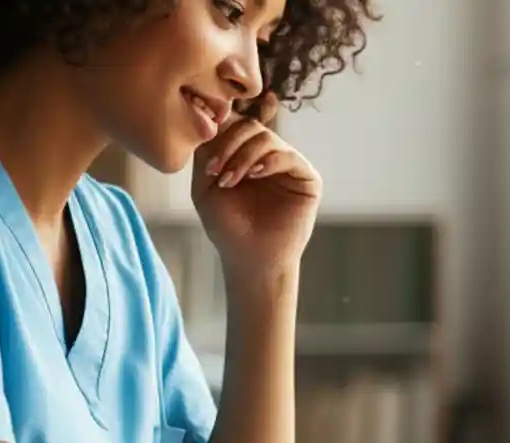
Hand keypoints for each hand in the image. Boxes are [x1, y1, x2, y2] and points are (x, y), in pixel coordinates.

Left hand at [192, 94, 321, 275]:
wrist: (250, 259)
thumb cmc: (227, 227)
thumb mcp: (205, 185)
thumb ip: (207, 151)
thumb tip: (211, 116)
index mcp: (244, 154)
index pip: (233, 124)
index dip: (218, 127)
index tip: (202, 142)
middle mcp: (267, 156)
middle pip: (248, 126)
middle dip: (228, 144)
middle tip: (215, 170)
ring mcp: (288, 165)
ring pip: (266, 138)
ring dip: (243, 156)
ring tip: (229, 180)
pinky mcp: (307, 179)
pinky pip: (288, 156)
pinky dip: (268, 161)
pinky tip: (254, 176)